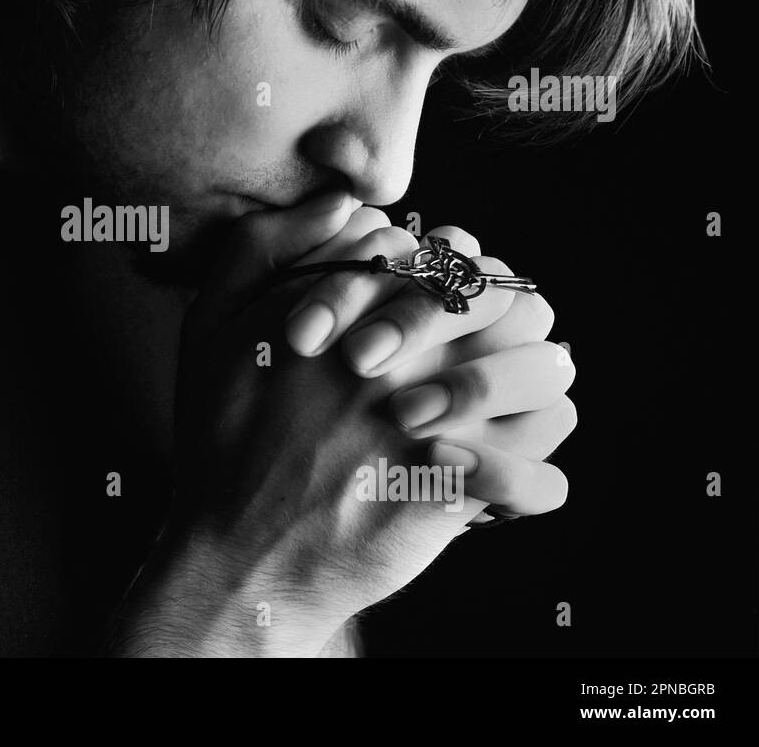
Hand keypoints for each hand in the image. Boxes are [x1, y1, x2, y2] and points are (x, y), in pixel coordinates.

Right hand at [110, 197, 576, 656]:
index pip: (452, 253)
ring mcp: (442, 423)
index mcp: (359, 309)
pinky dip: (532, 476)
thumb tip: (342, 203)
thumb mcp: (210, 326)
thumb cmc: (220, 441)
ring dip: (535, 382)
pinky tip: (497, 479)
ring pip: (547, 374)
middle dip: (511, 314)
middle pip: (518, 301)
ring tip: (505, 404)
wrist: (237, 555)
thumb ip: (264, 246)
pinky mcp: (460, 495)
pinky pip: (544, 475)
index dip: (452, 270)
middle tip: (486, 341)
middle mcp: (410, 356)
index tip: (435, 298)